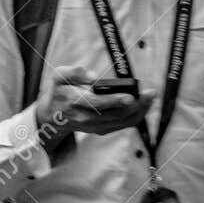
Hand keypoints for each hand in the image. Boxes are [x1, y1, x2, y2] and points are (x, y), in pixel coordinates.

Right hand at [34, 66, 155, 141]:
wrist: (52, 118)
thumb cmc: (59, 93)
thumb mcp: (58, 76)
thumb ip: (74, 72)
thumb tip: (92, 76)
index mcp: (75, 102)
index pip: (97, 103)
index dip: (115, 101)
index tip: (130, 96)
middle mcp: (86, 117)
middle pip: (115, 114)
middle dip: (136, 105)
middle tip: (150, 93)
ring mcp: (95, 126)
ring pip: (122, 121)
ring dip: (140, 111)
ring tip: (151, 98)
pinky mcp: (102, 130)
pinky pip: (123, 125)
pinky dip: (136, 116)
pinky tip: (145, 106)